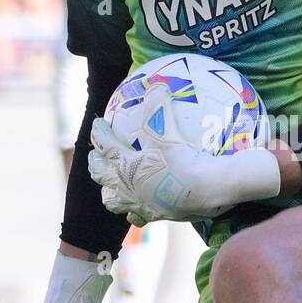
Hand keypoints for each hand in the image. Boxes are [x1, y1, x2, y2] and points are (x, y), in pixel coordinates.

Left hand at [88, 87, 280, 223]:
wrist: (205, 189)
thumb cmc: (184, 159)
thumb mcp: (168, 129)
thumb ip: (158, 105)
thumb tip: (155, 85)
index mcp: (125, 164)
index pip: (104, 146)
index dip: (99, 133)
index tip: (98, 125)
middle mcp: (126, 186)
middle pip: (101, 174)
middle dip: (96, 163)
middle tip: (96, 155)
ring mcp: (138, 204)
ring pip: (112, 200)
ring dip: (108, 191)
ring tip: (110, 186)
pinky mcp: (154, 216)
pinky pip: (137, 217)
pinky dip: (135, 212)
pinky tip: (138, 210)